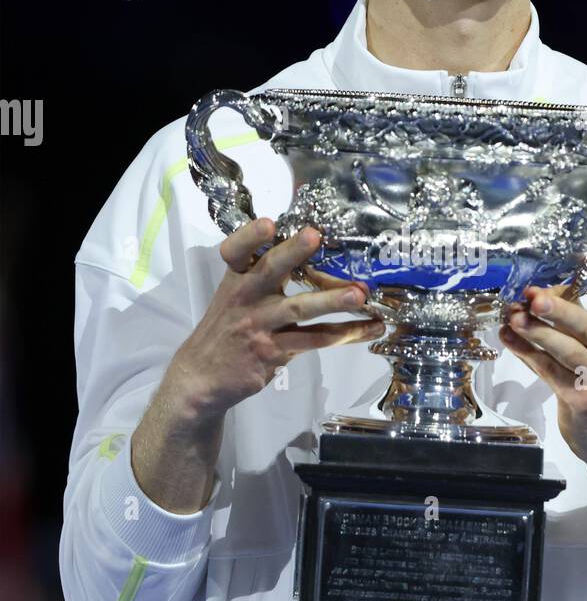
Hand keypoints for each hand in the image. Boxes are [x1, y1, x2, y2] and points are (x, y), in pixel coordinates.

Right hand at [168, 220, 383, 419]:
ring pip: (299, 309)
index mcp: (236, 278)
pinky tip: (369, 328)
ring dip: (332, 301)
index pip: (236, 251)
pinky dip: (345, 334)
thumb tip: (311, 246)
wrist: (202, 377)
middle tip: (315, 235)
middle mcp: (245, 297)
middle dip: (293, 252)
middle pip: (269, 270)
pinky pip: (314, 340)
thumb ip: (263, 274)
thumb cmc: (227, 329)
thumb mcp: (234, 296)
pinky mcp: (273, 352)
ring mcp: (259, 325)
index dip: (249, 236)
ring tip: (360, 294)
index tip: (268, 223)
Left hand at [499, 252, 586, 477]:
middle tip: (534, 295)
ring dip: (536, 332)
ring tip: (514, 316)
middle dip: (561, 309)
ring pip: (567, 351)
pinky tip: (507, 338)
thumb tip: (538, 290)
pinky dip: (525, 353)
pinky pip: (548, 371)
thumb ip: (575, 317)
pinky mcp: (580, 400)